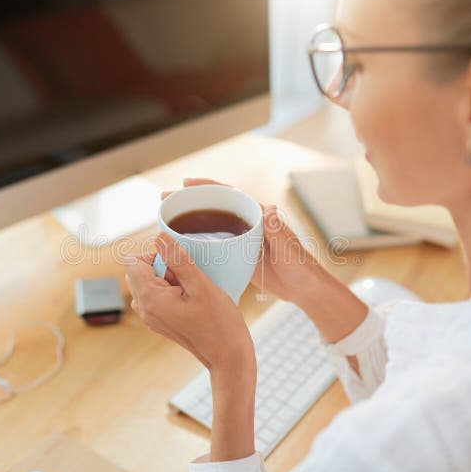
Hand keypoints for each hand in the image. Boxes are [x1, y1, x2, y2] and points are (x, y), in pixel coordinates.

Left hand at [124, 232, 255, 372]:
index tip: (178, 265)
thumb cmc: (219, 323)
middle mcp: (144, 309)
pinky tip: (191, 299)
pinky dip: (170, 290)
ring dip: (167, 278)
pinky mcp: (160, 320)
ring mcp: (151, 316)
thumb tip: (158, 237)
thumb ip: (178, 259)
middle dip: (160, 266)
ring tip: (190, 290)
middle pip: (138, 271)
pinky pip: (156, 295)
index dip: (154, 255)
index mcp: (149, 299)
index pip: (132, 261)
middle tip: (186, 279)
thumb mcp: (201, 285)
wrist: (227, 356)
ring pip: (148, 282)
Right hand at [162, 178, 325, 304]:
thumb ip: (278, 230)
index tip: (187, 183)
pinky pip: (215, 244)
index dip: (208, 186)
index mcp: (259, 215)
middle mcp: (249, 223)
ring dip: (191, 221)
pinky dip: (199, 243)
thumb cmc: (300, 266)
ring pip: (212, 224)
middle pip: (215, 206)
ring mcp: (243, 239)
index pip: (230, 194)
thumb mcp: (287, 247)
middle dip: (191, 201)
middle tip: (165, 199)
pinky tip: (182, 246)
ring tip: (167, 218)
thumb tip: (270, 209)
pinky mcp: (239, 255)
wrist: (305, 289)